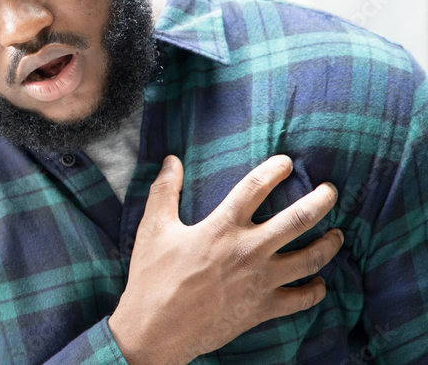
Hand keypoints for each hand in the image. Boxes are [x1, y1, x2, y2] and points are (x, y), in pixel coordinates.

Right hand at [107, 155, 342, 363]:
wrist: (156, 329)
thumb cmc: (152, 278)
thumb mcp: (153, 228)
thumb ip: (164, 191)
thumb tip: (171, 161)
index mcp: (222, 227)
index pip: (256, 187)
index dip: (274, 169)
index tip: (287, 162)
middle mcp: (248, 250)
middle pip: (298, 219)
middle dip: (321, 201)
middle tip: (330, 191)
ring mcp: (260, 281)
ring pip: (311, 258)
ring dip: (329, 244)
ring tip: (337, 234)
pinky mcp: (262, 309)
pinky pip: (302, 299)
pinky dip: (316, 290)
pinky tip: (320, 283)